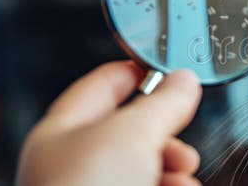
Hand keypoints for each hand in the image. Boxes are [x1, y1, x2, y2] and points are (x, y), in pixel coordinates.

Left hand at [17, 61, 202, 185]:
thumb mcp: (132, 134)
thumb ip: (162, 104)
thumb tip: (184, 80)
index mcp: (63, 131)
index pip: (104, 85)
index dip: (142, 73)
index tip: (176, 73)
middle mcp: (74, 164)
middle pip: (132, 132)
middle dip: (167, 137)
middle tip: (183, 148)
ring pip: (144, 168)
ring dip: (173, 171)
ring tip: (183, 180)